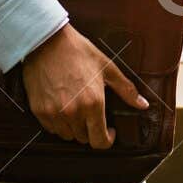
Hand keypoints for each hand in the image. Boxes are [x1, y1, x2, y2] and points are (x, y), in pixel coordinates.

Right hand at [21, 22, 147, 146]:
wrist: (47, 41)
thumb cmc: (79, 52)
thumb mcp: (107, 68)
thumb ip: (126, 90)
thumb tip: (143, 105)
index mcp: (93, 104)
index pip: (100, 141)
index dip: (107, 140)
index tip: (109, 131)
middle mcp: (73, 113)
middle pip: (84, 139)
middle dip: (91, 130)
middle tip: (92, 113)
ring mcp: (54, 114)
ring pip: (68, 135)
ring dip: (74, 128)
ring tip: (77, 109)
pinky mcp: (39, 111)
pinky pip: (51, 128)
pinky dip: (58, 123)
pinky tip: (62, 107)